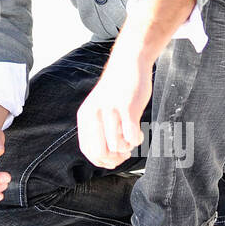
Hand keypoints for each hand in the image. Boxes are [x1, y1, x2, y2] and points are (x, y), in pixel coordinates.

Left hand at [76, 53, 150, 168]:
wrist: (128, 64)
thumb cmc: (116, 90)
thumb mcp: (98, 108)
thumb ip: (96, 128)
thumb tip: (104, 157)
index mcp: (85, 116)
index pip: (87, 150)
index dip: (102, 161)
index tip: (113, 160)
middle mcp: (95, 115)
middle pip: (100, 153)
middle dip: (115, 159)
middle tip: (125, 152)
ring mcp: (111, 112)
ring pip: (117, 147)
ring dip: (127, 148)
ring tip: (131, 137)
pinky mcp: (128, 109)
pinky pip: (132, 137)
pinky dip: (137, 140)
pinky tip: (139, 131)